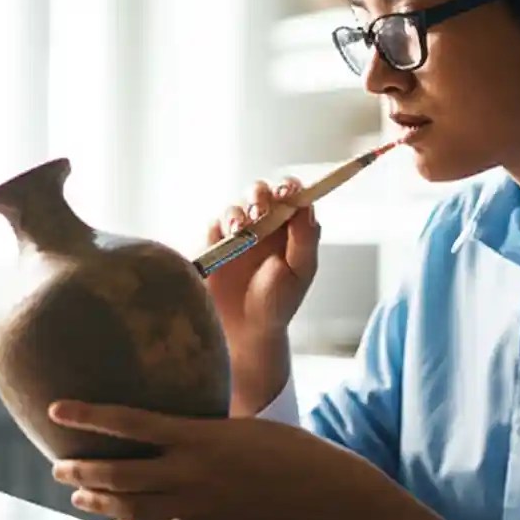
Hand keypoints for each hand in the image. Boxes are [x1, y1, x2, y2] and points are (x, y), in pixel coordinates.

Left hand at [47, 400, 444, 519]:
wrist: (329, 497)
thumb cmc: (296, 454)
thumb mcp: (247, 429)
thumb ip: (207, 431)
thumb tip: (178, 427)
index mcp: (201, 436)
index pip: (130, 422)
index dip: (89, 416)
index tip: (55, 409)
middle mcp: (192, 473)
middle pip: (121, 473)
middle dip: (84, 469)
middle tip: (57, 466)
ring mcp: (199, 508)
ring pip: (134, 508)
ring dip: (102, 501)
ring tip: (80, 494)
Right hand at [205, 177, 320, 413]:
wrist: (244, 332)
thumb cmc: (277, 305)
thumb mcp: (299, 273)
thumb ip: (305, 239)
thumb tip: (306, 205)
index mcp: (289, 229)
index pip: (290, 194)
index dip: (288, 186)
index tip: (286, 191)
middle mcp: (263, 226)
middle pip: (259, 192)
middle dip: (258, 194)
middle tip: (259, 211)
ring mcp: (237, 234)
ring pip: (235, 206)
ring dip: (237, 212)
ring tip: (240, 231)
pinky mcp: (214, 245)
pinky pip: (213, 224)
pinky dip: (218, 228)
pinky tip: (224, 242)